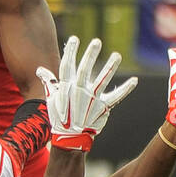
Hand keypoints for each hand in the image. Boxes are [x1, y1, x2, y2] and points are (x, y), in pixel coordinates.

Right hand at [35, 36, 137, 151]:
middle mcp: (79, 92)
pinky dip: (126, 89)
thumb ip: (49, 82)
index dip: (70, 52)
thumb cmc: (60, 116)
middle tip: (96, 41)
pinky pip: (116, 97)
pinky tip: (135, 80)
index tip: (75, 39)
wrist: (70, 137)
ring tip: (117, 55)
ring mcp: (92, 100)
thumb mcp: (51, 99)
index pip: (67, 67)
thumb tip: (40, 70)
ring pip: (102, 81)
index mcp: (66, 88)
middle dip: (90, 56)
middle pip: (84, 71)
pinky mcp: (103, 107)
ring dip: (110, 68)